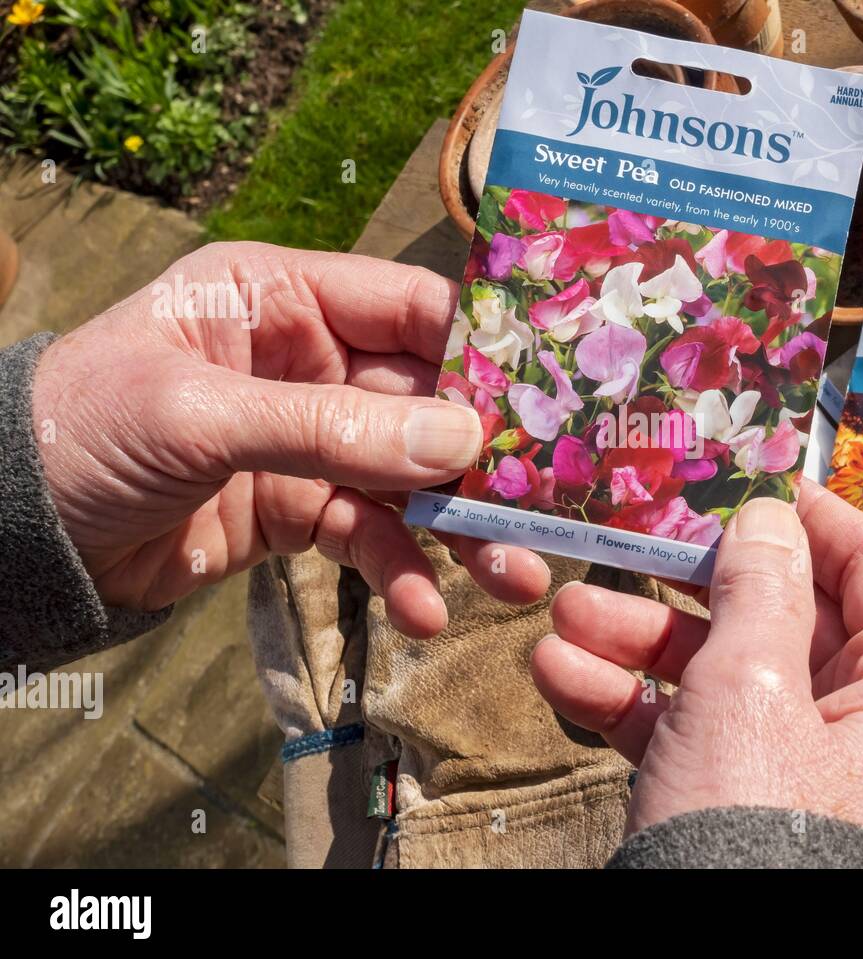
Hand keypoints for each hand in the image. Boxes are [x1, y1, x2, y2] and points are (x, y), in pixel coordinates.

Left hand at [32, 241, 549, 634]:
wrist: (16, 541)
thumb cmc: (83, 431)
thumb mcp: (202, 416)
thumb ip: (332, 428)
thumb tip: (463, 439)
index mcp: (281, 297)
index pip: (409, 309)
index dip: (481, 350)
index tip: (551, 398)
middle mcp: (308, 361)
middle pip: (427, 403)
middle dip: (485, 460)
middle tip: (548, 506)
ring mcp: (311, 440)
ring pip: (412, 478)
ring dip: (462, 530)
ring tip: (511, 578)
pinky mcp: (302, 511)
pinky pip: (372, 536)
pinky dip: (402, 572)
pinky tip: (423, 611)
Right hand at [530, 481, 862, 864]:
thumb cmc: (759, 835)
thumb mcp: (750, 688)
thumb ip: (757, 588)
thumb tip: (767, 516)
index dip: (811, 518)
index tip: (751, 478)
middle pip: (785, 621)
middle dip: (687, 591)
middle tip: (628, 548)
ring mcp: (815, 771)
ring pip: (730, 676)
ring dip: (641, 647)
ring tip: (565, 620)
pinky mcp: (757, 806)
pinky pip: (703, 734)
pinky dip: (638, 708)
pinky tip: (566, 680)